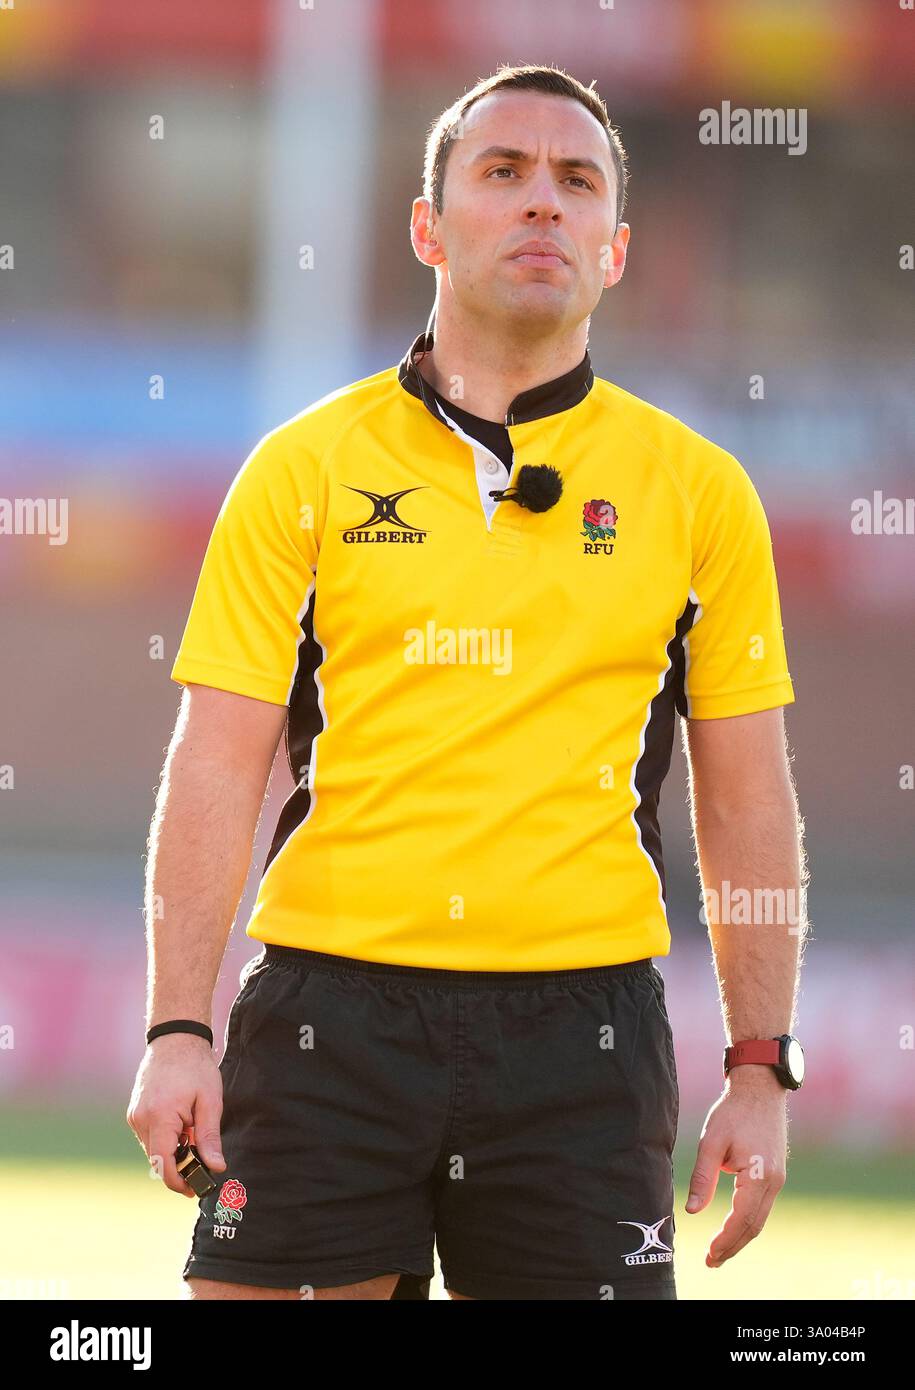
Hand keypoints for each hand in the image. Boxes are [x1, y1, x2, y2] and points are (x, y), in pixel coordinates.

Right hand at [126, 1032, 227, 1196]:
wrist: (175, 1037)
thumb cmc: (195, 1066)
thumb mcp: (210, 1101)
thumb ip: (210, 1137)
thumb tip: (215, 1167)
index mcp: (160, 1117)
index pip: (163, 1165)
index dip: (179, 1182)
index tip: (195, 1189)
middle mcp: (141, 1119)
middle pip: (157, 1160)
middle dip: (179, 1166)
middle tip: (203, 1161)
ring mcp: (134, 1115)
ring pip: (152, 1149)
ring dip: (173, 1150)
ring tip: (194, 1133)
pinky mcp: (134, 1112)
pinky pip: (149, 1136)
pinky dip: (165, 1138)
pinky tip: (182, 1124)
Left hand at [685, 1068, 787, 1266]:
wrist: (760, 1088)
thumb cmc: (733, 1111)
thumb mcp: (711, 1142)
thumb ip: (702, 1178)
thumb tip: (691, 1211)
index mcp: (759, 1176)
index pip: (741, 1220)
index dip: (725, 1241)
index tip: (708, 1255)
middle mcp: (774, 1182)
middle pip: (753, 1226)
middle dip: (732, 1246)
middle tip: (711, 1262)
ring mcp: (778, 1178)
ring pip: (759, 1218)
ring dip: (740, 1236)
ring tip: (719, 1251)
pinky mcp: (775, 1173)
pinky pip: (762, 1206)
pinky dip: (747, 1221)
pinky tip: (733, 1226)